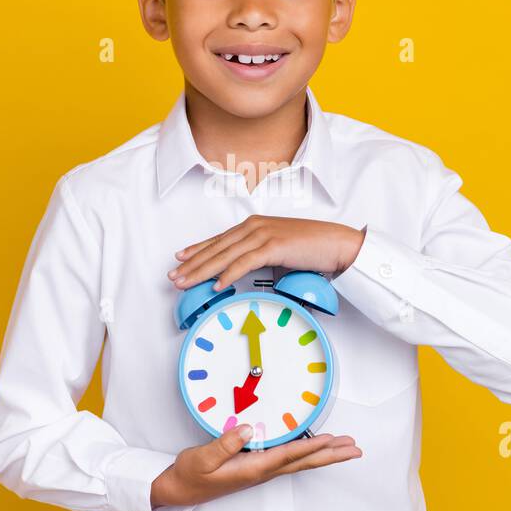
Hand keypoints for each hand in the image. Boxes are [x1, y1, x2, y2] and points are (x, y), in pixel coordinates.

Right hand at [150, 424, 362, 509]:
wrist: (180, 490)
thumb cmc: (190, 474)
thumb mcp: (202, 458)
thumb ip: (225, 444)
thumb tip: (248, 429)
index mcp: (253, 469)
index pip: (288, 455)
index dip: (311, 446)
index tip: (332, 439)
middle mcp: (262, 472)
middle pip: (304, 462)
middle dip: (331, 455)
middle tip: (355, 449)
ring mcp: (261, 471)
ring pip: (299, 462)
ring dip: (324, 454)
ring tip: (344, 448)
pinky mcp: (256, 467)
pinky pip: (289, 459)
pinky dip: (307, 453)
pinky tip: (313, 448)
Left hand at [168, 215, 365, 290]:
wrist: (336, 243)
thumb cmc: (311, 247)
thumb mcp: (279, 249)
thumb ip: (260, 255)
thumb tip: (245, 270)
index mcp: (255, 225)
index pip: (219, 239)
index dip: (198, 249)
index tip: (181, 259)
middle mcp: (255, 226)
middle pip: (217, 248)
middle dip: (193, 263)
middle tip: (174, 276)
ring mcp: (263, 235)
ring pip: (225, 256)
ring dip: (203, 271)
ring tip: (187, 283)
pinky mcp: (273, 246)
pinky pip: (245, 263)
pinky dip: (229, 275)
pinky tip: (217, 285)